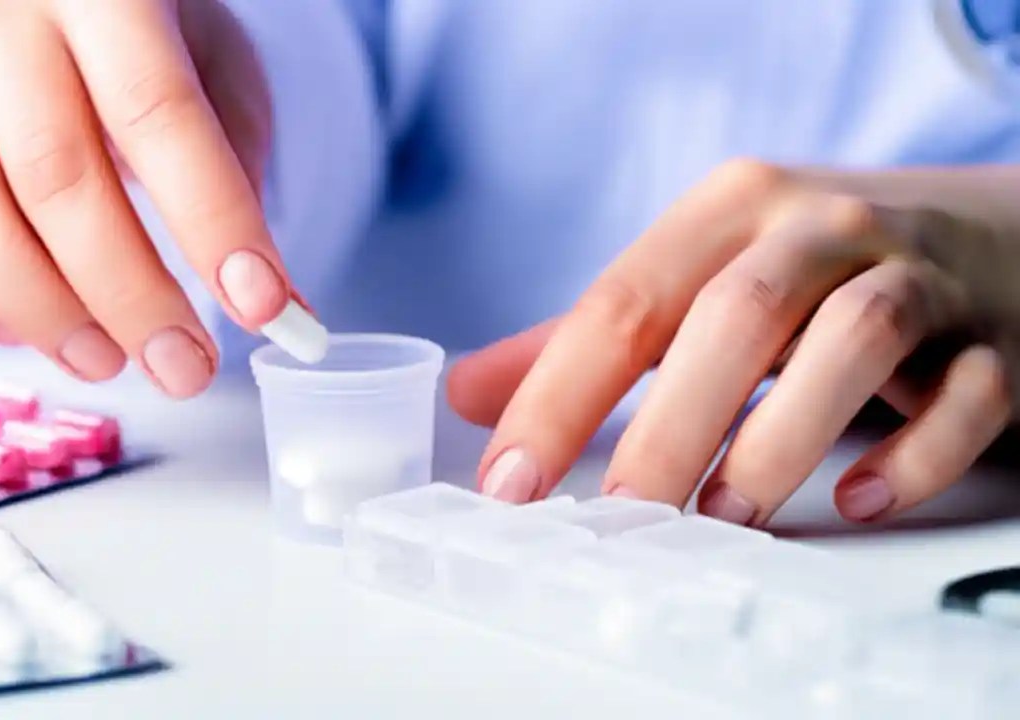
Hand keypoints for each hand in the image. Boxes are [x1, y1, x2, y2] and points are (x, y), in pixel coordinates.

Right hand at [0, 0, 285, 396]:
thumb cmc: (156, 36)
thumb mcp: (222, 69)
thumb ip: (238, 168)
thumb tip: (266, 299)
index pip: (158, 112)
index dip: (211, 221)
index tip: (263, 309)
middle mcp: (9, 29)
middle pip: (53, 175)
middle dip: (128, 295)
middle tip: (186, 368)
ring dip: (40, 312)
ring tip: (109, 361)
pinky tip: (22, 331)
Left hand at [448, 159, 1012, 525]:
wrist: (997, 233)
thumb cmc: (819, 267)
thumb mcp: (703, 277)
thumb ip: (593, 338)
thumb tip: (474, 393)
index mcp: (731, 210)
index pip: (624, 302)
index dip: (556, 396)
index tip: (510, 483)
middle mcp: (822, 226)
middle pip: (735, 317)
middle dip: (667, 426)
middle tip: (619, 515)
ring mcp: (920, 275)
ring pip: (854, 339)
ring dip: (782, 437)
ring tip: (726, 513)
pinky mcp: (996, 341)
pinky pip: (963, 396)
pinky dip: (911, 454)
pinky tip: (858, 500)